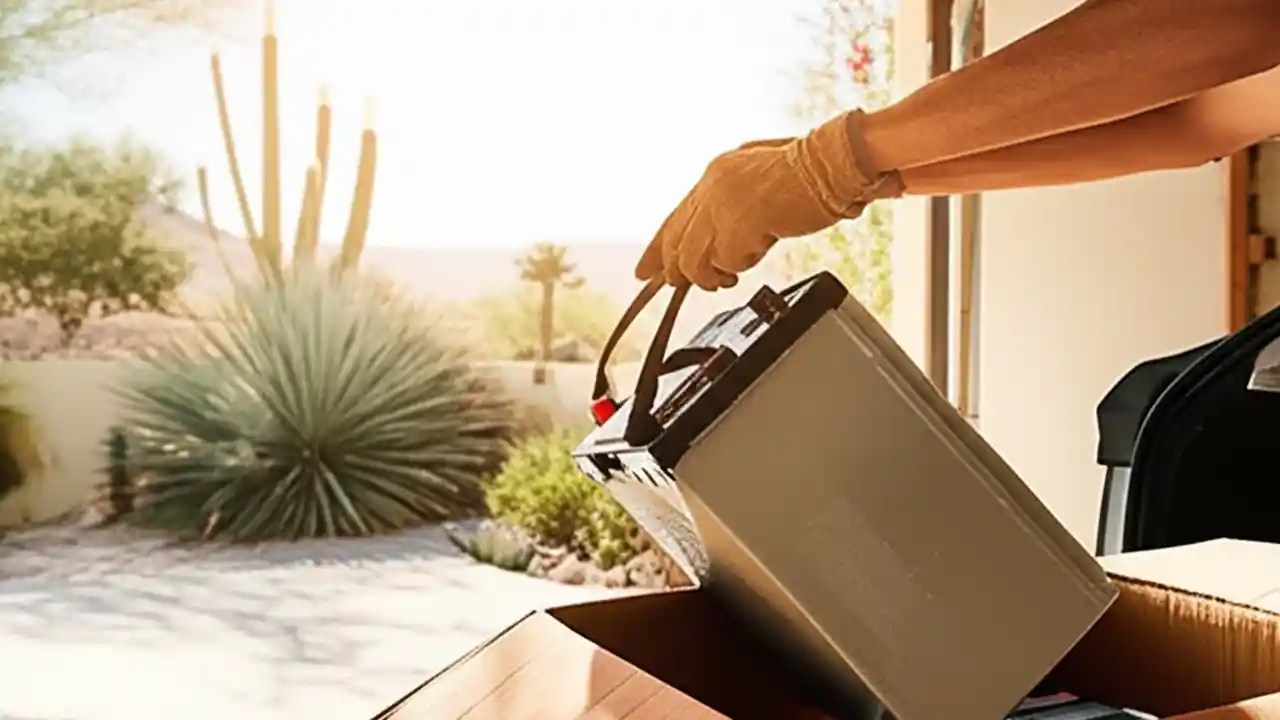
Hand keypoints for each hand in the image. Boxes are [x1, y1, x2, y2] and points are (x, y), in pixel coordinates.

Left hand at [634, 110, 902, 289]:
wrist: (835, 163)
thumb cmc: (812, 171)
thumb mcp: (758, 179)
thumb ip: (731, 201)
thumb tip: (716, 237)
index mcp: (715, 173)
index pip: (674, 218)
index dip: (657, 249)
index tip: (644, 271)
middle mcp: (712, 187)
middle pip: (677, 242)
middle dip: (677, 271)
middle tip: (683, 286)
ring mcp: (723, 207)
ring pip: (695, 261)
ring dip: (712, 276)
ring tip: (729, 276)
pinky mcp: (740, 226)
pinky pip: (728, 264)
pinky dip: (741, 267)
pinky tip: (755, 256)